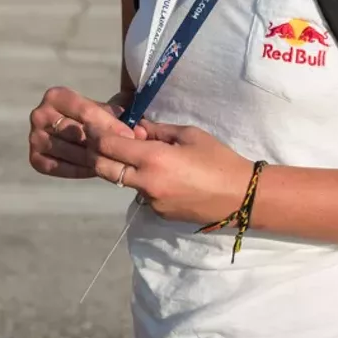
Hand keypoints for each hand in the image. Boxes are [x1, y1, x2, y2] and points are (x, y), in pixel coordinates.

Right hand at [28, 87, 143, 179]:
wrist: (71, 132)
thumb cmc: (93, 118)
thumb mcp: (104, 110)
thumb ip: (118, 117)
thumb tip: (138, 131)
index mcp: (55, 96)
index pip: (85, 112)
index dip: (110, 124)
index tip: (131, 136)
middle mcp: (39, 115)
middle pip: (78, 133)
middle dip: (104, 144)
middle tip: (126, 154)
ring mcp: (34, 137)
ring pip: (71, 153)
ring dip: (94, 160)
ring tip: (114, 163)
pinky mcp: (34, 158)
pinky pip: (60, 168)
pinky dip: (79, 170)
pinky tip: (95, 169)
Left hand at [88, 119, 252, 225]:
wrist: (243, 197)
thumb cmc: (219, 160)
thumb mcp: (189, 134)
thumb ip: (157, 130)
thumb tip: (136, 128)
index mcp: (153, 158)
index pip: (108, 145)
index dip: (97, 134)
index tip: (95, 125)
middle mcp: (146, 182)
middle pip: (103, 168)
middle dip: (96, 153)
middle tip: (102, 140)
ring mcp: (151, 201)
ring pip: (119, 181)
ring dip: (117, 167)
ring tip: (131, 153)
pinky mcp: (158, 213)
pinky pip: (139, 193)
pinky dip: (139, 181)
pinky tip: (156, 173)